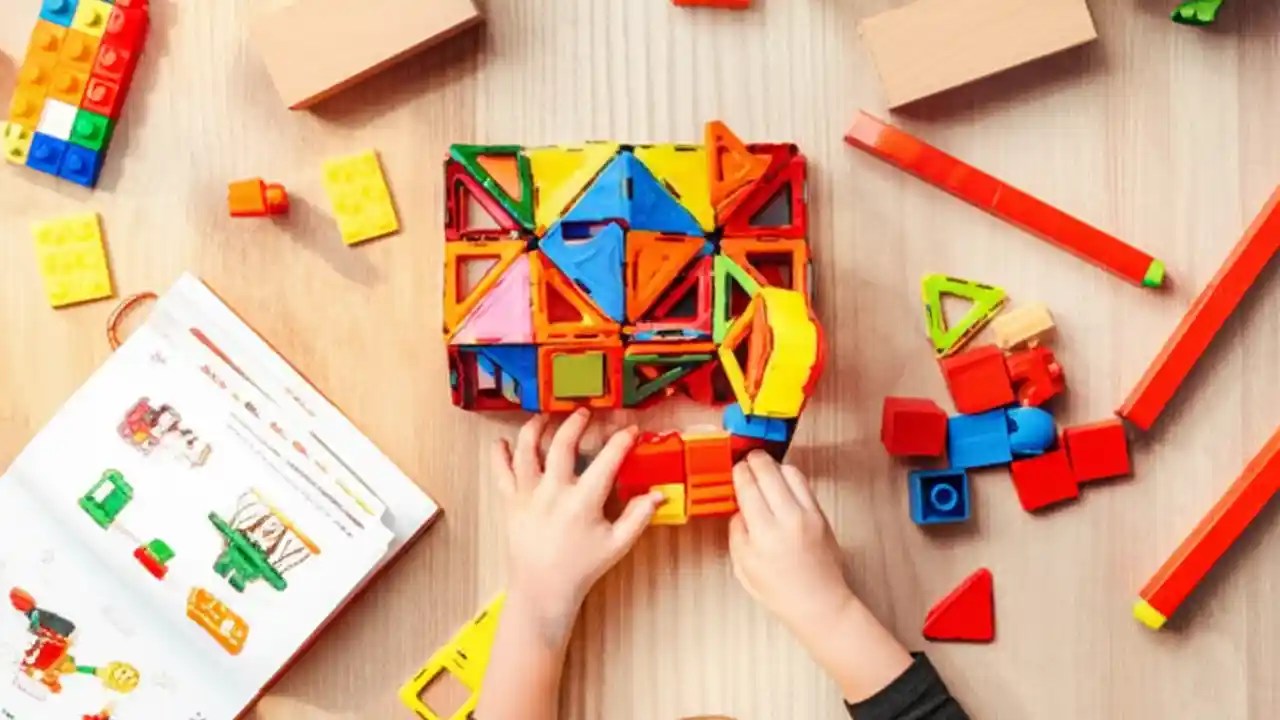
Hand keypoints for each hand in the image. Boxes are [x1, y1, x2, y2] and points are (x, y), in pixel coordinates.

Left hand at [492, 409, 662, 644]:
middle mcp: (553, 492)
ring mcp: (528, 495)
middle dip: (575, 422)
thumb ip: (639, 517)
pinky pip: (501, 471)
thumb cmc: (581, 568)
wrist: (543, 589)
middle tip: (584, 413)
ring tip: (545, 418)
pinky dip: (499, 453)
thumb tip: (659, 494)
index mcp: (583, 502)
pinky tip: (504, 442)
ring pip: (526, 449)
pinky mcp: (511, 502)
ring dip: (535, 428)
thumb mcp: (617, 545)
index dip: (621, 441)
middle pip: (562, 444)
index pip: (607, 460)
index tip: (630, 431)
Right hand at [728, 451, 912, 702]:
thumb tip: (738, 509)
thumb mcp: (743, 567)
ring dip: (775, 466)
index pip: (748, 487)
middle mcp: (788, 518)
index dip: (739, 473)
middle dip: (755, 461)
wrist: (819, 603)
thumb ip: (737, 533)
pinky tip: (782, 484)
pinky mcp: (822, 515)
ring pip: (790, 472)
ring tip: (765, 470)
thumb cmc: (780, 592)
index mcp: (764, 533)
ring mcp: (808, 514)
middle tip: (747, 461)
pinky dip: (791, 478)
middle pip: (769, 472)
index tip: (735, 469)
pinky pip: (804, 485)